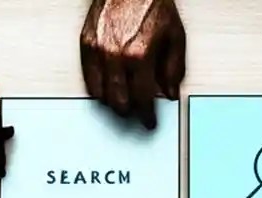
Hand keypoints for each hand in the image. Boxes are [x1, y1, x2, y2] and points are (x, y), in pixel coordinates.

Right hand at [81, 0, 185, 127]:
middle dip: (129, 112)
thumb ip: (174, 69)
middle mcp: (116, 56)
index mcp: (140, 56)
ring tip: (123, 101)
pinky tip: (108, 88)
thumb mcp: (175, 36)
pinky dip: (98, 88)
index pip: (142, 100)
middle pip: (119, 102)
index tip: (149, 121)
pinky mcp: (86, 44)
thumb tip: (170, 92)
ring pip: (100, 94)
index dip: (147, 116)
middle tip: (136, 114)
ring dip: (113, 102)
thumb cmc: (151, 3)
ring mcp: (98, 51)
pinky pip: (88, 78)